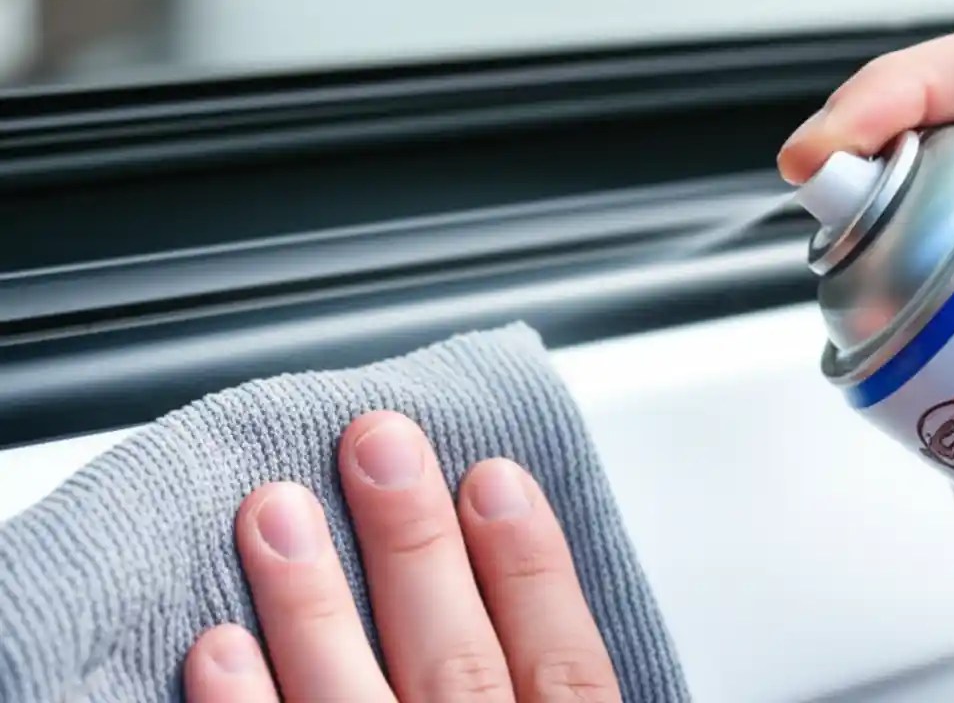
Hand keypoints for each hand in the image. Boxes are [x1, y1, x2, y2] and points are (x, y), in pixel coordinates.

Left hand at [182, 411, 620, 701]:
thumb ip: (562, 687)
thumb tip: (530, 575)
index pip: (565, 670)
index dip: (534, 567)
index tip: (496, 478)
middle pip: (459, 666)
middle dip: (417, 544)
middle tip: (378, 445)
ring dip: (313, 603)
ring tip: (276, 510)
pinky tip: (217, 647)